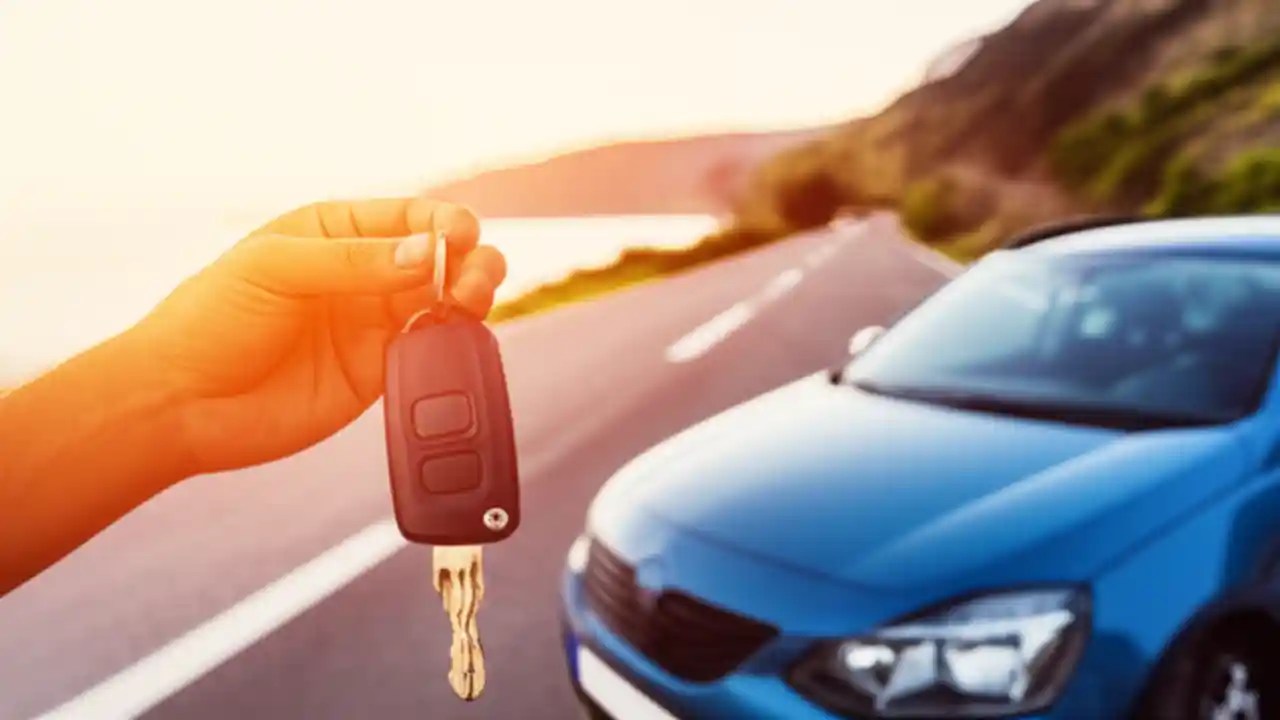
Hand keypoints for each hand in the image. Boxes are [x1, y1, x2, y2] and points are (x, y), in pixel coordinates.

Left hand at [132, 197, 505, 474]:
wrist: (180, 403)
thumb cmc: (211, 320)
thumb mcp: (276, 269)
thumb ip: (355, 262)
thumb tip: (430, 254)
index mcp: (334, 232)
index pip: (408, 216)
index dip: (443, 222)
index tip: (461, 236)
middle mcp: (362, 275)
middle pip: (438, 259)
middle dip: (469, 261)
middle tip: (474, 280)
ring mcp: (371, 325)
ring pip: (443, 303)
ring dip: (470, 298)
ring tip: (473, 302)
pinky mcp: (377, 373)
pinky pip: (429, 352)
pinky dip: (451, 344)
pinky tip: (455, 340)